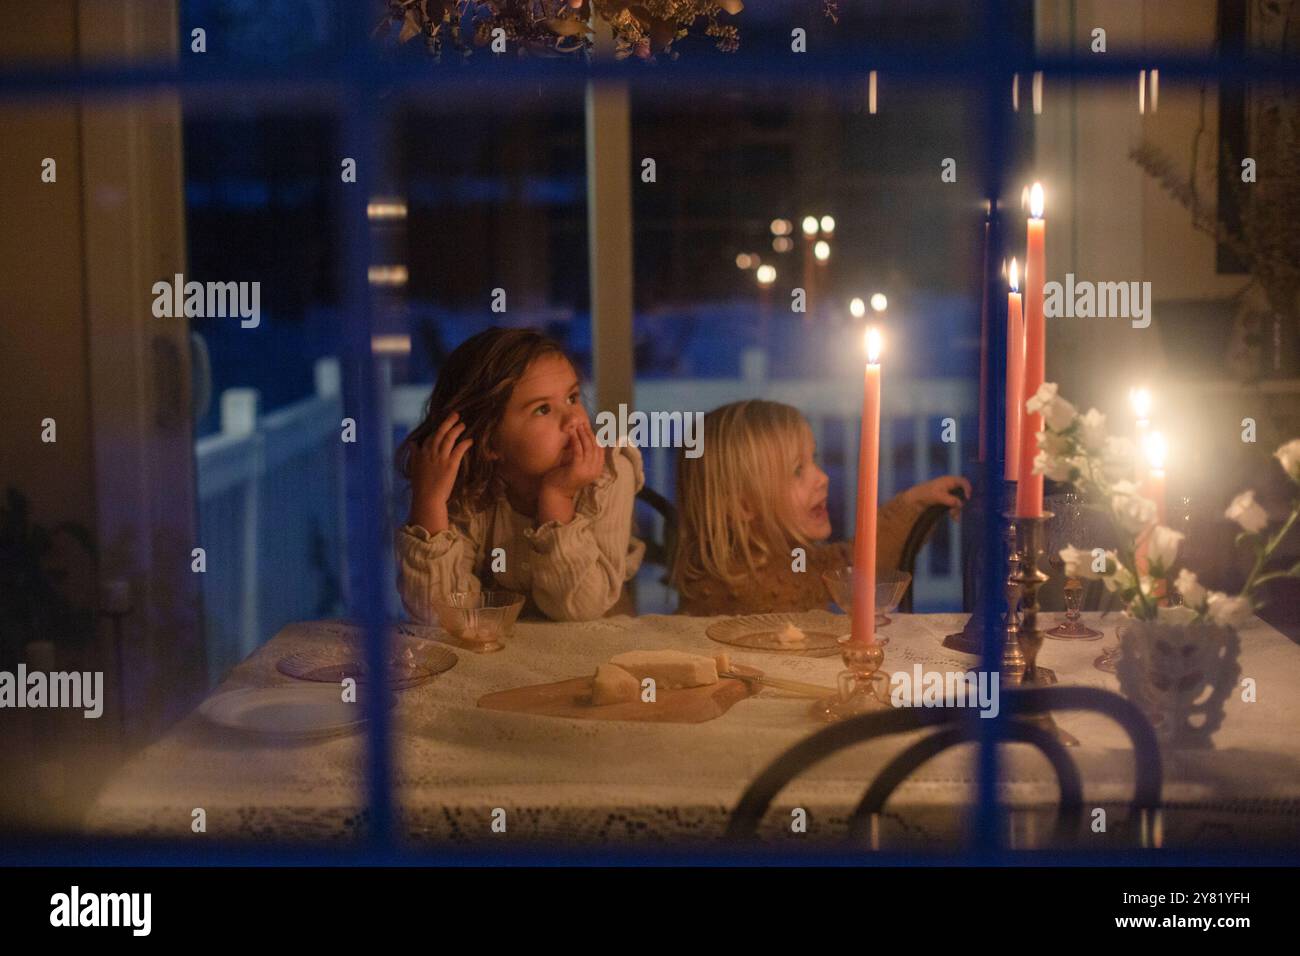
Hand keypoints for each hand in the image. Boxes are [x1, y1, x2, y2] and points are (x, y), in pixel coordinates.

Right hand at [407, 412, 471, 531]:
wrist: (427, 499)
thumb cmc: (421, 486)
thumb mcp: (414, 467)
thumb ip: (414, 453)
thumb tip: (412, 443)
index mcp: (421, 453)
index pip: (430, 436)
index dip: (438, 428)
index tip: (444, 422)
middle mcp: (430, 453)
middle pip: (440, 433)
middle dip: (448, 422)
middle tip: (455, 414)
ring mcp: (440, 458)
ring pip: (449, 438)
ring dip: (457, 430)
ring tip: (463, 424)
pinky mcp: (450, 465)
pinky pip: (459, 450)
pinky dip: (465, 443)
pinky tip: (470, 440)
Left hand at [541, 418, 604, 499]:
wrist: (556, 492)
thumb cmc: (565, 477)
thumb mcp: (578, 465)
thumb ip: (584, 455)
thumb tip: (585, 439)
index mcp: (597, 468)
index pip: (600, 449)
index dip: (596, 436)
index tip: (589, 426)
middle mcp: (595, 469)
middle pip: (595, 446)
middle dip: (589, 433)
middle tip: (582, 422)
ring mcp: (587, 470)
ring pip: (588, 447)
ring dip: (582, 434)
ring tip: (577, 425)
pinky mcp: (577, 469)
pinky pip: (578, 451)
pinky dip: (575, 440)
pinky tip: (572, 433)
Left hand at [906, 475, 971, 519]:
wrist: (917, 498)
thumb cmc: (927, 494)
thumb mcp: (938, 497)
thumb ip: (950, 500)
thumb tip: (960, 504)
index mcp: (949, 481)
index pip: (963, 482)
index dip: (967, 489)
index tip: (967, 498)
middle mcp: (951, 486)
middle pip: (961, 494)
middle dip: (960, 504)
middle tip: (955, 513)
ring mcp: (949, 492)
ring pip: (958, 501)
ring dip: (957, 509)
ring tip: (954, 518)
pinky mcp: (947, 499)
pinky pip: (954, 505)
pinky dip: (954, 511)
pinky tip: (954, 519)